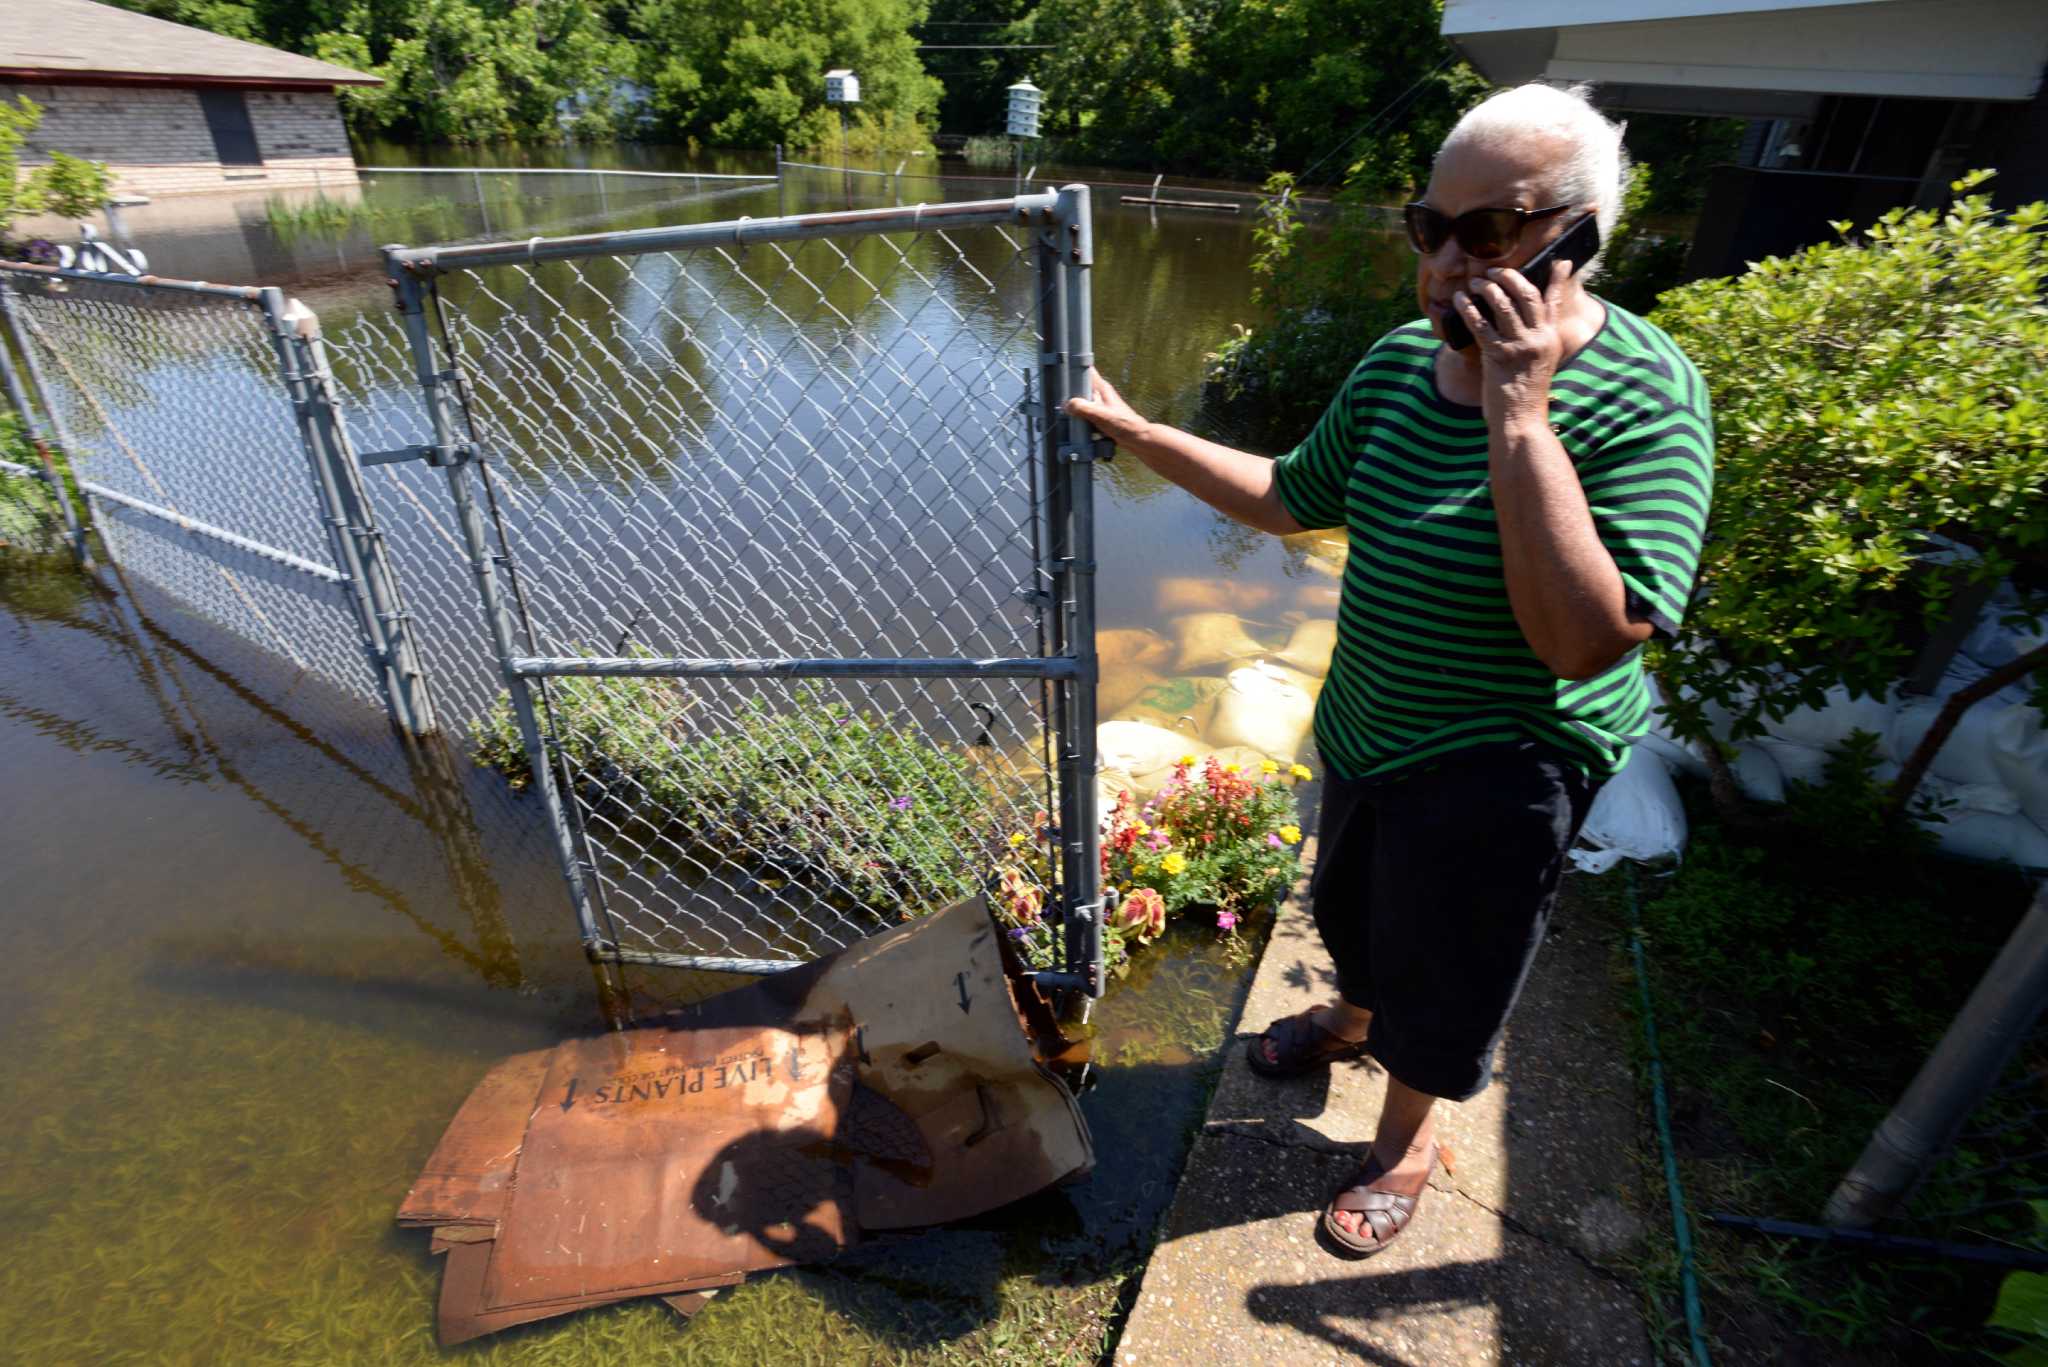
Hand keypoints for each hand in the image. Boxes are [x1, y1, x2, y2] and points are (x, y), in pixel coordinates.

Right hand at [1065, 368, 1150, 451]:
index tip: (1064, 371)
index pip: (1088, 370)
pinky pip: (1086, 414)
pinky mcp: (1101, 416)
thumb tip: (1067, 405)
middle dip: (1071, 392)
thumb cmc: (1123, 424)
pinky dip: (1080, 418)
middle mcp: (1101, 394)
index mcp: (1102, 388)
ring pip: (1083, 401)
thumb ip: (1082, 408)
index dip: (1076, 367)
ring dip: (1075, 407)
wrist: (1135, 437)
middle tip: (1060, 398)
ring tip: (1066, 413)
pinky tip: (1076, 424)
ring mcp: (1101, 405)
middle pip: (1081, 386)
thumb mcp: (1099, 415)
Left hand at [1451, 258, 1574, 431]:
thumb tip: (1521, 327)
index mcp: (1551, 339)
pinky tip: (1459, 300)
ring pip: (1503, 304)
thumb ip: (1535, 345)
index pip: (1555, 302)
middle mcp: (1539, 339)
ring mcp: (1520, 346)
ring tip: (1474, 282)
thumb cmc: (1526, 398)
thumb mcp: (1539, 366)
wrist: (1521, 423)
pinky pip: (1481, 323)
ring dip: (1486, 288)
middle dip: (1509, 277)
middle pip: (1527, 294)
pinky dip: (1468, 308)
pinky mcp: (1499, 355)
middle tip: (1493, 270)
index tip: (1560, 261)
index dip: (1558, 279)